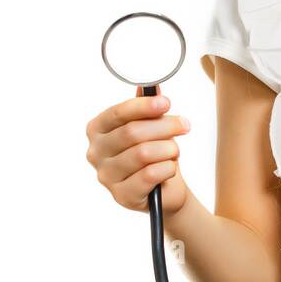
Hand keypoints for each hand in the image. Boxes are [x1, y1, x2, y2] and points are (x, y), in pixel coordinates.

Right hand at [85, 86, 191, 216]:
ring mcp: (106, 176)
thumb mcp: (152, 125)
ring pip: (143, 154)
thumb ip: (149, 106)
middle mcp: (95, 153)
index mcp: (97, 129)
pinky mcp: (122, 196)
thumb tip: (152, 85)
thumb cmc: (155, 152)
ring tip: (174, 151)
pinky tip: (169, 168)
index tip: (166, 102)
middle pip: (132, 132)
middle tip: (184, 125)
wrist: (165, 189)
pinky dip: (167, 168)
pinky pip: (150, 175)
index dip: (143, 106)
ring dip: (168, 149)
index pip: (117, 113)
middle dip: (164, 126)